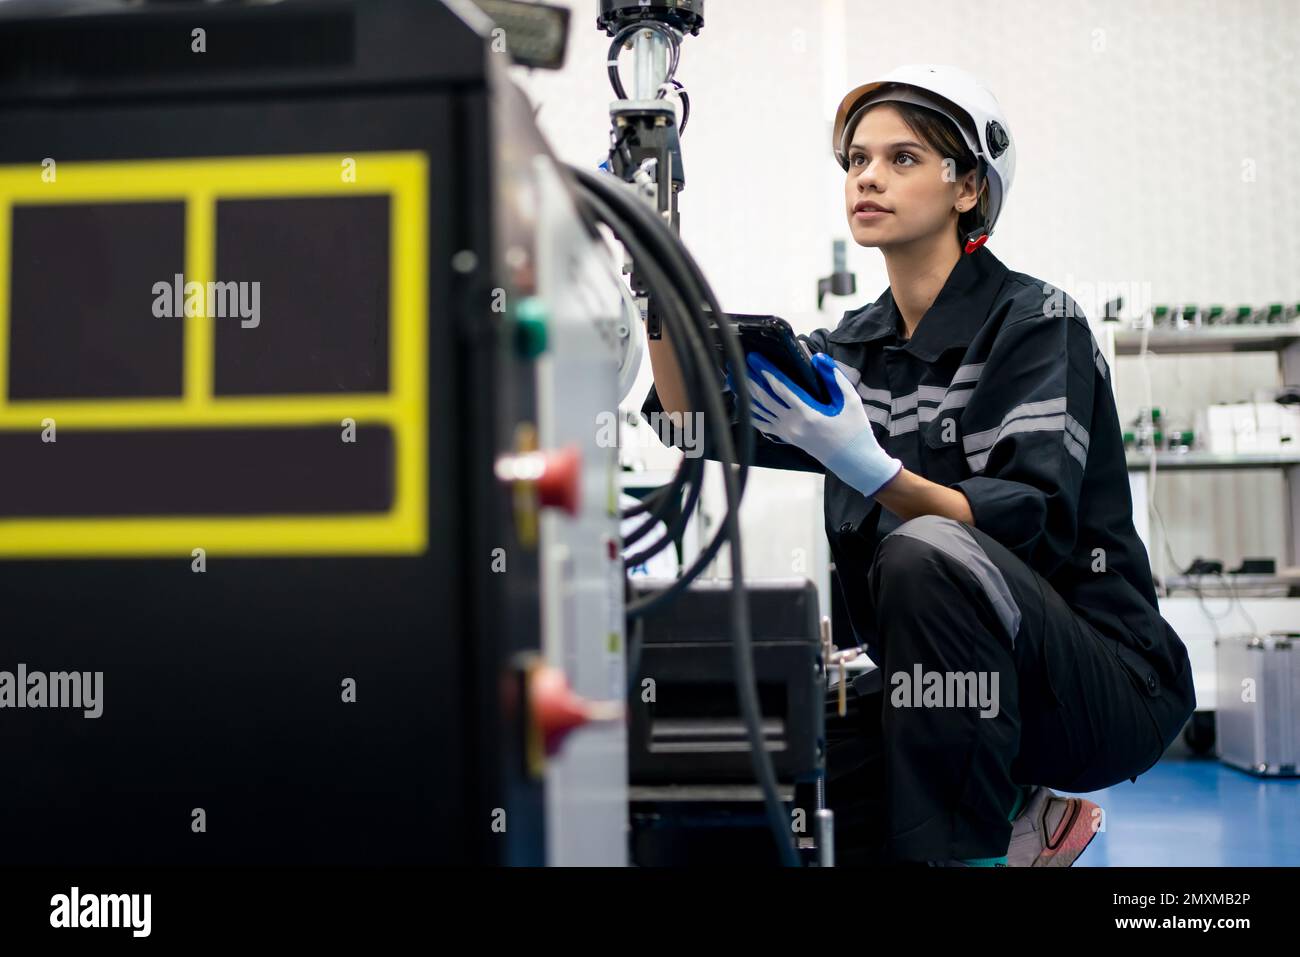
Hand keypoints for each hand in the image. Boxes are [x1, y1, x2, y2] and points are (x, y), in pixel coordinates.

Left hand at [744, 351, 901, 496]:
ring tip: (734, 381)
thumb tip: (818, 358)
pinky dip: (752, 413)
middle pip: (765, 399)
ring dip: (747, 396)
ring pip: (761, 412)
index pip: (781, 388)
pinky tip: (742, 404)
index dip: (767, 371)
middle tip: (739, 365)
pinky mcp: (787, 438)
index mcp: (808, 413)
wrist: (853, 461)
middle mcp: (793, 424)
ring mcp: (788, 433)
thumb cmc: (854, 430)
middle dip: (751, 380)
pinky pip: (764, 425)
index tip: (756, 358)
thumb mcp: (851, 401)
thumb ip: (834, 377)